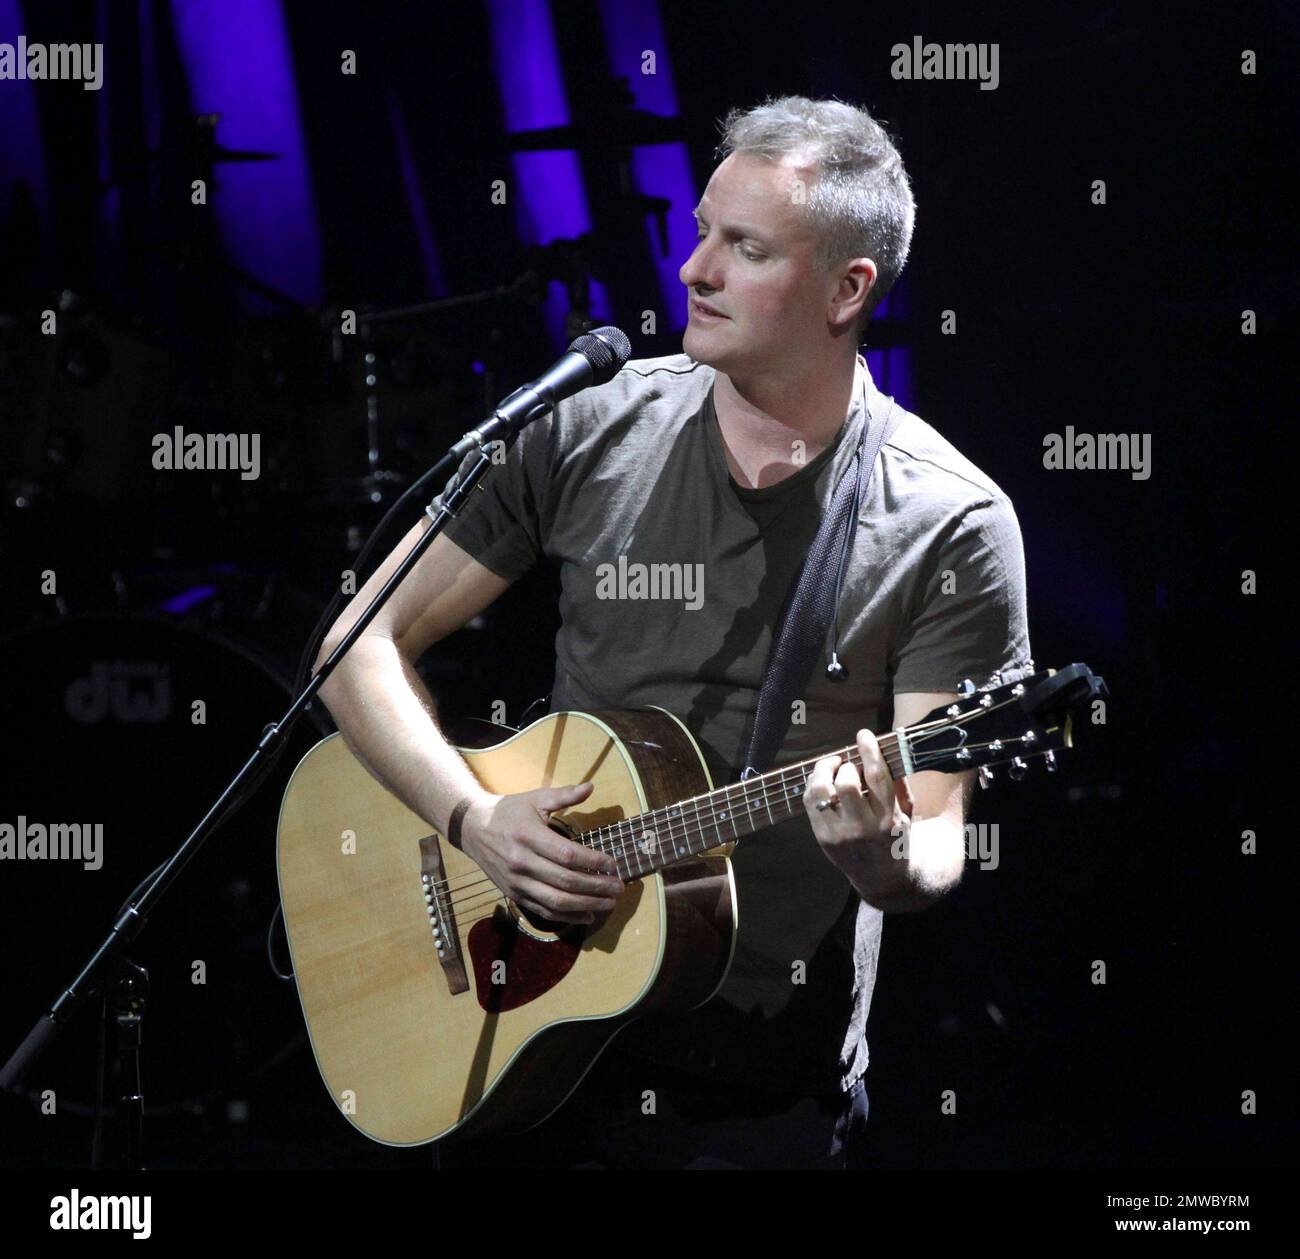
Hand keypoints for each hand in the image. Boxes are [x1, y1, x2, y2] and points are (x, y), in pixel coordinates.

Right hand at [459, 782, 623, 924]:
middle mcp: (522, 862)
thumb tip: (590, 787)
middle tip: (618, 887)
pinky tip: (587, 916)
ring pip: (556, 901)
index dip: (593, 862)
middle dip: (596, 887)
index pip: (567, 855)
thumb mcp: (535, 798)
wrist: (472, 829)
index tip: (613, 864)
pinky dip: (567, 917)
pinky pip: (544, 911)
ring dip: (586, 905)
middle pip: (565, 881)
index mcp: (529, 836)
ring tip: (609, 903)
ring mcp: (517, 882)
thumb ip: (564, 795)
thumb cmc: (508, 812)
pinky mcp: (514, 895)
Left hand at [804, 728, 914, 895]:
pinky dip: (814, 785)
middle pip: (845, 784)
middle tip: (849, 764)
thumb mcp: (906, 814)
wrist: (882, 878)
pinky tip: (824, 782)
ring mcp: (839, 834)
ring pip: (821, 792)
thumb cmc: (896, 839)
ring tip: (833, 767)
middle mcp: (863, 827)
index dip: (869, 751)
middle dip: (845, 765)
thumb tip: (883, 753)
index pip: (876, 777)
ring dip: (824, 771)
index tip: (864, 734)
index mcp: (889, 818)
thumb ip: (898, 785)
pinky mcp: (822, 838)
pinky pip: (810, 803)